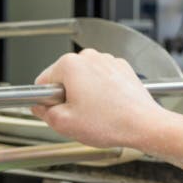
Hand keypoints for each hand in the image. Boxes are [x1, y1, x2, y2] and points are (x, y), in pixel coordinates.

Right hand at [31, 49, 164, 148]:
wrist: (145, 125)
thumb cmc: (110, 123)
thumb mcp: (62, 123)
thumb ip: (42, 111)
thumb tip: (37, 106)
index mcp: (70, 65)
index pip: (43, 81)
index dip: (47, 99)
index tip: (58, 110)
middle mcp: (88, 57)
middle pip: (63, 78)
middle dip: (66, 95)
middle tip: (78, 114)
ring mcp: (107, 60)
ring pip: (82, 78)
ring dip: (84, 93)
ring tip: (95, 112)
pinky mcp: (121, 68)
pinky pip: (100, 78)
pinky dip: (100, 91)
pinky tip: (107, 106)